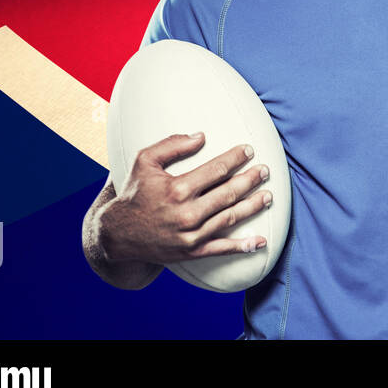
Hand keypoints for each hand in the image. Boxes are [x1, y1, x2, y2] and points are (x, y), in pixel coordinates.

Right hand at [97, 133, 272, 265]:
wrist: (117, 235)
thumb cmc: (134, 193)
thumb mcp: (144, 162)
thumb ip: (172, 145)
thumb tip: (201, 135)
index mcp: (177, 189)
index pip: (216, 169)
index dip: (236, 158)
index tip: (250, 150)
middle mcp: (186, 213)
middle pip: (229, 193)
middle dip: (251, 180)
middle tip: (266, 171)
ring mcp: (191, 235)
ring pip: (230, 218)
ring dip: (253, 206)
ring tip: (269, 196)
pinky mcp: (192, 252)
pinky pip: (222, 249)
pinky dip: (243, 246)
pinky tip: (261, 241)